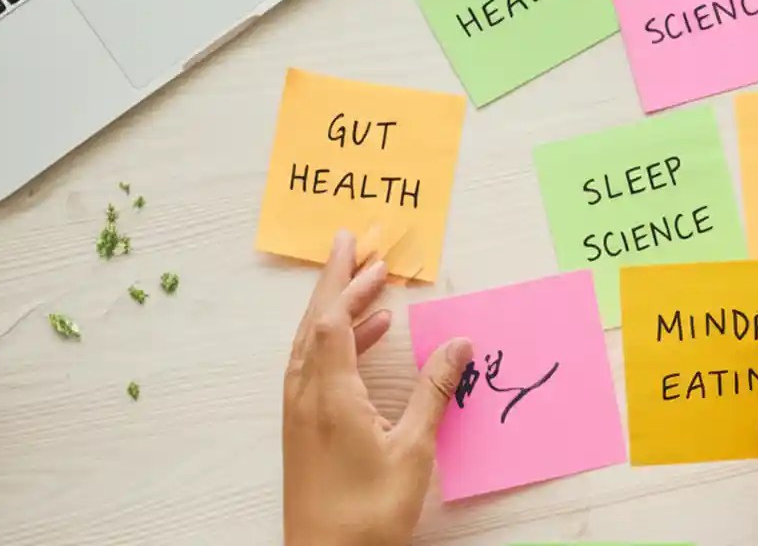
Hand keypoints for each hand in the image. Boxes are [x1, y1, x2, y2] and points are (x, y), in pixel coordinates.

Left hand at [283, 230, 472, 545]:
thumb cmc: (369, 511)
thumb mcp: (414, 448)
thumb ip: (434, 390)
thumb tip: (458, 344)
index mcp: (329, 395)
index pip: (334, 321)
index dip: (349, 283)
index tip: (367, 253)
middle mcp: (305, 397)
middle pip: (316, 323)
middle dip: (336, 282)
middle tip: (353, 247)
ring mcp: (299, 414)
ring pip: (312, 345)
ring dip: (337, 311)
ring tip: (370, 292)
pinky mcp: (302, 430)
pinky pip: (313, 368)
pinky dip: (337, 345)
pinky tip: (364, 346)